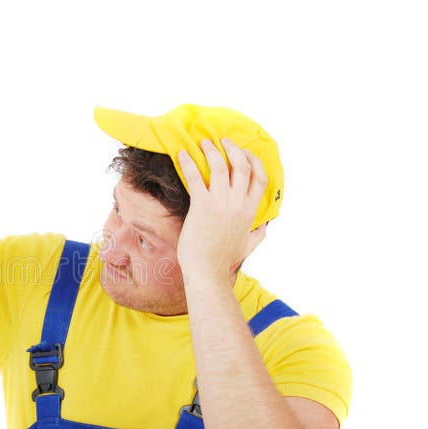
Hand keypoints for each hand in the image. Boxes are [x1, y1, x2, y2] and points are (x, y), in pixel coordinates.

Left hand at [176, 138, 267, 280]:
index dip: (254, 161)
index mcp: (250, 211)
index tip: (245, 152)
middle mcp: (238, 203)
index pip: (260, 178)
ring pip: (220, 167)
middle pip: (242, 166)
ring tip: (203, 143)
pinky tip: (181, 155)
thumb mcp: (248, 246)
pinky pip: (196, 177)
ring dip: (211, 151)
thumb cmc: (223, 260)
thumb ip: (258, 234)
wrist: (206, 270)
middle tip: (222, 141)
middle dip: (233, 149)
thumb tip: (265, 226)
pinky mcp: (201, 206)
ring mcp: (220, 203)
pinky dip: (188, 163)